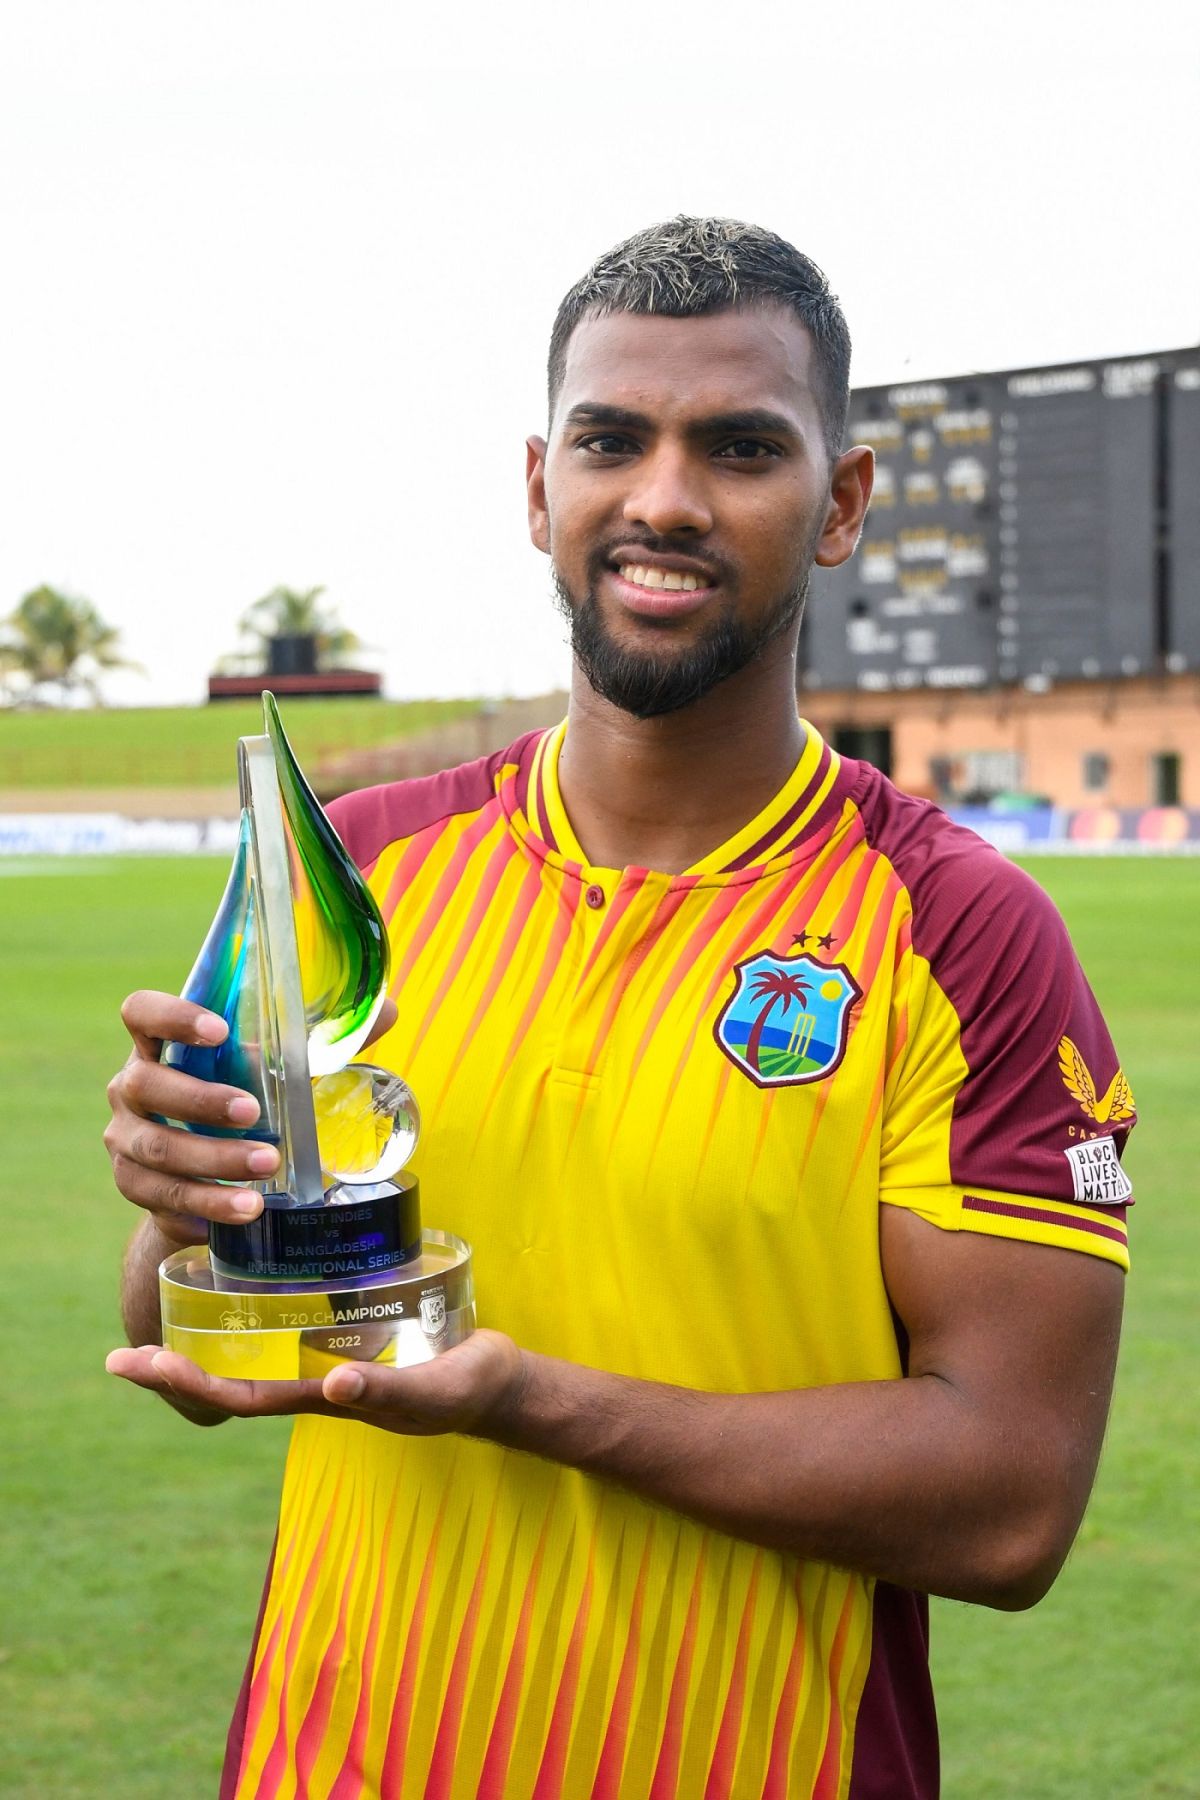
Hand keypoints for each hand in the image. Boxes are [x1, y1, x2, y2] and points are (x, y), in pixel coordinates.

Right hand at [103, 990, 397, 1242]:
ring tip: (266, 1170)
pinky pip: (163, 1199)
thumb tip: (388, 1010)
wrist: (197, 1177)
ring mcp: (125, 1140)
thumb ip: (322, 1040)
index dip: (172, 1016)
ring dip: (213, 1161)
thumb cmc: (240, 1100)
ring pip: (157, 1149)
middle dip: (202, 1102)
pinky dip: (207, 1206)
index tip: (220, 1030)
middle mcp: (130, 1087)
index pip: (142, 1013)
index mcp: (158, 1044)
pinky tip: (245, 1210)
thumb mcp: (274, 1069)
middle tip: (255, 1114)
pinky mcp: (134, 1187)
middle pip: (146, 1084)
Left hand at [105, 1329, 525, 1436]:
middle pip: (230, 1378)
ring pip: (251, 1352)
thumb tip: (333, 1390)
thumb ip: (388, 1394)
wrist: (495, 1378)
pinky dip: (252, 1308)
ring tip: (164, 1311)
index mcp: (321, 1399)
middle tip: (119, 1353)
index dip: (185, 1383)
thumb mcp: (430, 1392)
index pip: (238, 1396)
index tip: (135, 1365)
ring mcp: (326, 1356)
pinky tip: (239, 1278)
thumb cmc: (463, 1389)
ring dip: (205, 1338)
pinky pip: (286, 1324)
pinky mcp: (346, 1329)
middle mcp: (312, 1380)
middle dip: (175, 1368)